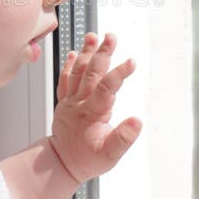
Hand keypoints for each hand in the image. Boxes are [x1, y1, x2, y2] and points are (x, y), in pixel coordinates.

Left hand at [49, 32, 141, 183]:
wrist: (60, 163)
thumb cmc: (87, 160)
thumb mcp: (110, 156)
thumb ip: (123, 138)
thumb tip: (138, 121)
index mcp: (92, 113)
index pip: (107, 88)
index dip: (119, 73)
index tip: (132, 61)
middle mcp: (79, 102)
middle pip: (91, 73)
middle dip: (102, 53)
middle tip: (111, 36)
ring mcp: (70, 100)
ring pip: (77, 72)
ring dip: (85, 52)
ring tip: (92, 36)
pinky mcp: (64, 101)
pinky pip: (65, 79)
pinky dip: (69, 65)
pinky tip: (73, 53)